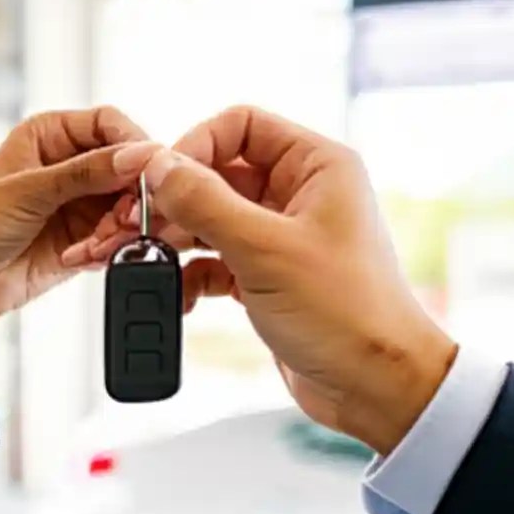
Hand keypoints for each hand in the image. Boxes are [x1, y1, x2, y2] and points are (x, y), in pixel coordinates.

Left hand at [0, 107, 157, 343]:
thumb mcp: (28, 191)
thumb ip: (88, 172)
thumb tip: (139, 154)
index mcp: (50, 134)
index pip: (109, 124)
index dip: (132, 144)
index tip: (146, 170)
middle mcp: (69, 163)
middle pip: (127, 168)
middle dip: (129, 197)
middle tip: (123, 220)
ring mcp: (79, 202)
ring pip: (128, 206)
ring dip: (118, 229)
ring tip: (93, 246)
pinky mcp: (85, 237)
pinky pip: (117, 238)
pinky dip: (108, 250)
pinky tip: (81, 258)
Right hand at [74, 107, 455, 454]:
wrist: (376, 388)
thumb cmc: (348, 315)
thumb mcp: (265, 251)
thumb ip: (205, 203)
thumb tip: (158, 166)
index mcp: (318, 166)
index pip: (240, 125)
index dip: (195, 145)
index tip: (160, 179)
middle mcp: (301, 193)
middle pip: (218, 171)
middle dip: (175, 198)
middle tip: (138, 224)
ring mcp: (283, 235)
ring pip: (211, 217)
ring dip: (176, 237)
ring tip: (146, 259)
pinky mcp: (268, 275)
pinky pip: (215, 258)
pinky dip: (191, 273)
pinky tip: (178, 294)